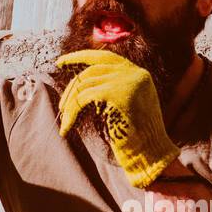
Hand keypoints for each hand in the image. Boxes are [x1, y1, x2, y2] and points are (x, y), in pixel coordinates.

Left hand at [54, 48, 178, 187]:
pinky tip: (66, 127)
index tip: (61, 62)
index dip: (80, 57)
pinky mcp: (118, 94)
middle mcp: (134, 73)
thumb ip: (113, 88)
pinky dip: (71, 113)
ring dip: (70, 104)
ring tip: (65, 121)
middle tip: (61, 106)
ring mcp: (127, 82)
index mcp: (138, 74)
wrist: (151, 154)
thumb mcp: (128, 105)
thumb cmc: (137, 137)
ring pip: (85, 85)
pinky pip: (84, 98)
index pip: (105, 57)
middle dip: (72, 88)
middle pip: (91, 71)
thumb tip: (81, 82)